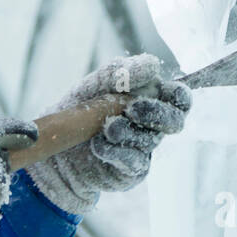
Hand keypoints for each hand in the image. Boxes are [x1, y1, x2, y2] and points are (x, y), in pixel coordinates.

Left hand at [25, 53, 191, 214]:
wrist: (57, 147)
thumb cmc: (80, 111)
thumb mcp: (94, 86)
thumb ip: (121, 72)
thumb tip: (153, 66)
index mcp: (149, 99)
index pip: (178, 97)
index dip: (178, 94)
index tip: (165, 89)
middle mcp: (151, 125)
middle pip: (175, 121)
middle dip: (156, 113)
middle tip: (132, 108)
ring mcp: (143, 149)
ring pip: (151, 139)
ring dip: (128, 130)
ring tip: (105, 127)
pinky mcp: (132, 170)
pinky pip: (134, 160)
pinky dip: (116, 150)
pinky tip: (98, 145)